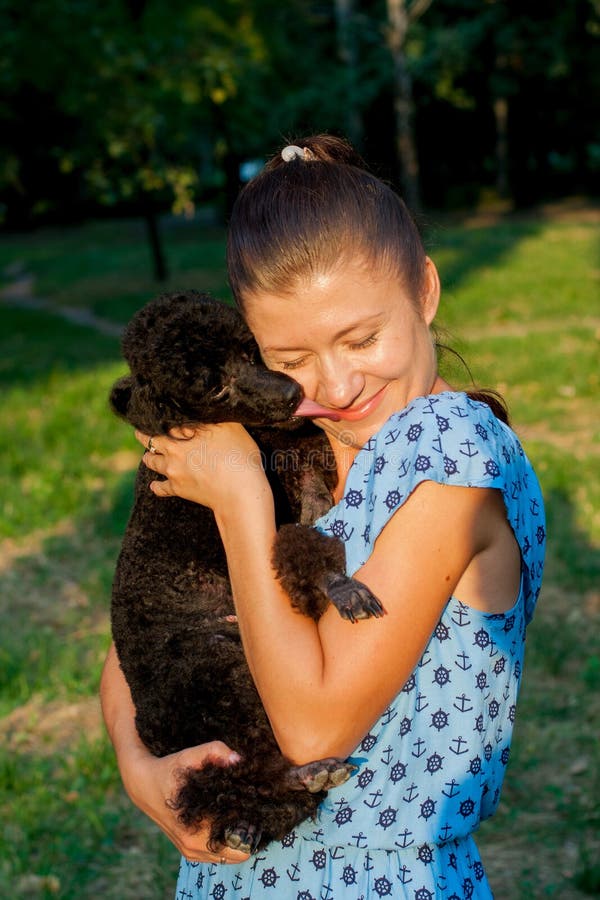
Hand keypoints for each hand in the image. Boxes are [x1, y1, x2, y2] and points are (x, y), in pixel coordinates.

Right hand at [121, 739, 250, 863]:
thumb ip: (216, 752)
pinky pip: (217, 855)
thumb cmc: (168, 770)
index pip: (241, 844)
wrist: (143, 784)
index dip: (254, 828)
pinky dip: (227, 842)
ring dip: (238, 839)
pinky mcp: (188, 852)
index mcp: (197, 832)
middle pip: (238, 853)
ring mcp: (190, 852)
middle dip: (249, 834)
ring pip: (228, 857)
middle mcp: (194, 848)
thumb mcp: (190, 756)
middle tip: (252, 810)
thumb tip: (238, 760)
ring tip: (241, 814)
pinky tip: (228, 821)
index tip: (258, 809)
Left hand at [134, 424, 267, 507]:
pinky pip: (160, 488)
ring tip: (147, 455)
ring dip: (149, 457)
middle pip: (151, 441)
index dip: (159, 418)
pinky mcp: (179, 490)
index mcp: (181, 435)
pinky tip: (154, 485)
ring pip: (152, 462)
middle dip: (144, 435)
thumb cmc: (238, 457)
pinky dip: (156, 486)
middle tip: (139, 431)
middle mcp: (172, 453)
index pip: (163, 423)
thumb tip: (203, 404)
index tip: (154, 415)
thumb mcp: (229, 427)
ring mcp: (174, 472)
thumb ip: (213, 416)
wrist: (239, 492)